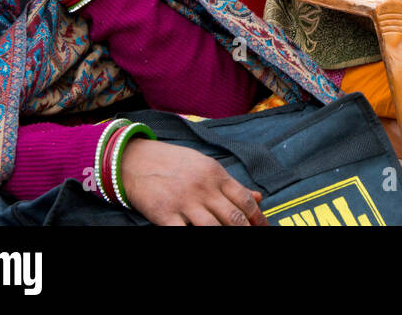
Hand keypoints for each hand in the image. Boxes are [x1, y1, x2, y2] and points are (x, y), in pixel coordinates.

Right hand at [120, 139, 267, 225]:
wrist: (137, 159)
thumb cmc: (175, 163)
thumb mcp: (206, 166)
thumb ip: (231, 184)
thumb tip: (258, 198)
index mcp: (216, 175)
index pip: (244, 200)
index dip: (258, 218)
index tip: (264, 228)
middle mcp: (203, 189)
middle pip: (233, 217)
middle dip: (244, 231)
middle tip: (252, 237)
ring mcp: (184, 202)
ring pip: (213, 228)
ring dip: (225, 236)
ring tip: (233, 241)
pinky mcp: (165, 215)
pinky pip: (183, 234)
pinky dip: (193, 238)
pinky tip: (198, 238)